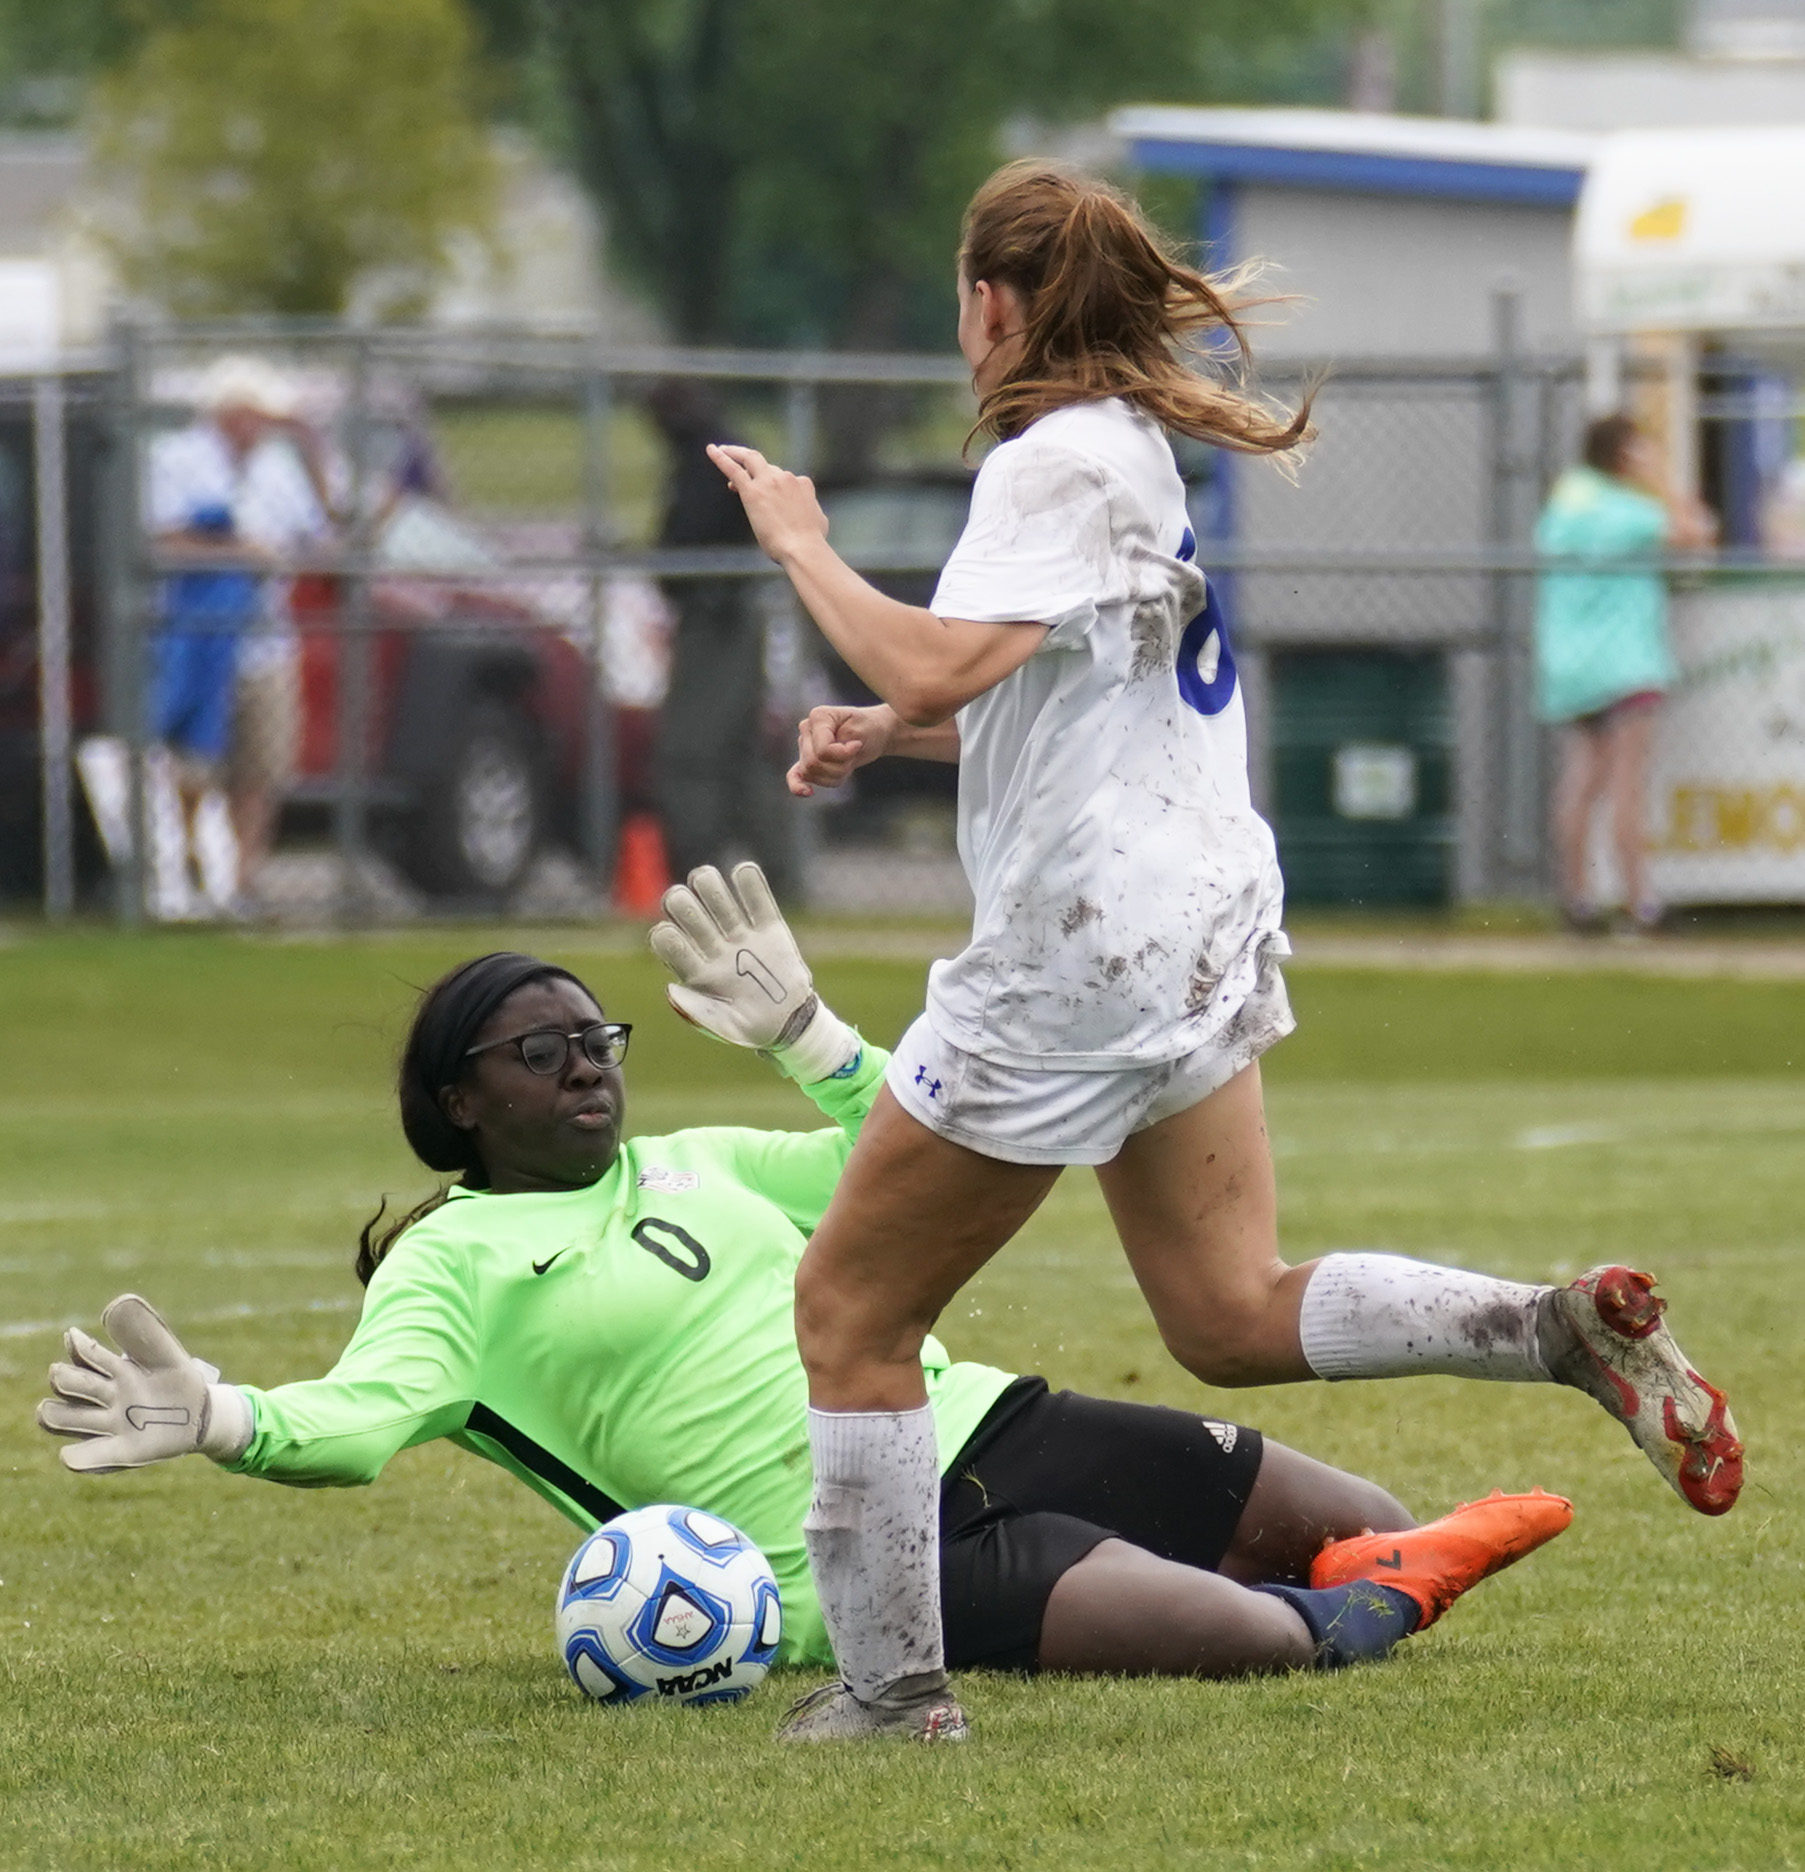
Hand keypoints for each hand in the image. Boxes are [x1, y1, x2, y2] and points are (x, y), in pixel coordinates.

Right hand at [37, 1295, 251, 1473]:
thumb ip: (143, 1332)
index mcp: (114, 1369)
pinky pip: (89, 1456)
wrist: (202, 1413)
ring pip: (66, 1419)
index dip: (77, 1347)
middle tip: (60, 1375)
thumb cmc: (177, 1378)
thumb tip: (115, 1305)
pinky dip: (77, 1457)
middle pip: (69, 1385)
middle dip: (63, 1379)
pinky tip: (71, 1454)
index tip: (72, 1336)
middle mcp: (103, 1397)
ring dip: (56, 1415)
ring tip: (48, 1411)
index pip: (86, 1356)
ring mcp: (109, 1424)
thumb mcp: (165, 1353)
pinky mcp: (120, 1452)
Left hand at [649, 862, 858, 1081]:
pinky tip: (743, 873)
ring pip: (715, 896)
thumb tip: (671, 989)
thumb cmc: (752, 1028)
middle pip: (685, 910)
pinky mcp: (769, 927)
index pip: (668, 941)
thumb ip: (698, 1012)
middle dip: (679, 901)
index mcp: (695, 970)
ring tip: (706, 881)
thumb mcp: (726, 1028)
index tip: (670, 934)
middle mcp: (713, 947)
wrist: (791, 1023)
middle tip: (686, 903)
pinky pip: (757, 897)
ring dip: (706, 883)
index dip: (664, 934)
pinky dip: (749, 881)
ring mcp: (740, 935)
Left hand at [706, 444, 829, 565]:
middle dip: (751, 464)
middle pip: (766, 465)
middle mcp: (786, 478)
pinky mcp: (752, 491)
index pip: (784, 478)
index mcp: (802, 484)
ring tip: (721, 450)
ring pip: (749, 460)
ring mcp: (769, 482)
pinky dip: (721, 457)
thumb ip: (811, 510)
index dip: (770, 483)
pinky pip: (733, 469)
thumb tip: (812, 513)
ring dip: (734, 454)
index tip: (761, 493)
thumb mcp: (818, 521)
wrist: (802, 548)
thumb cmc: (812, 542)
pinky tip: (711, 449)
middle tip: (735, 463)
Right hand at [788, 704, 896, 797]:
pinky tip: (807, 792)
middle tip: (853, 755)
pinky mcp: (806, 760)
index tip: (858, 745)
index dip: (842, 754)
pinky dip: (798, 786)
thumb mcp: (860, 733)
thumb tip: (822, 759)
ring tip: (847, 762)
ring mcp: (804, 745)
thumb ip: (840, 747)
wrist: (873, 733)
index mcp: (818, 716)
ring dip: (835, 774)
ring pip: (811, 773)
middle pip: (814, 763)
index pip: (822, 750)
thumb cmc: (867, 729)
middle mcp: (806, 728)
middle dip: (839, 766)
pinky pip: (795, 776)